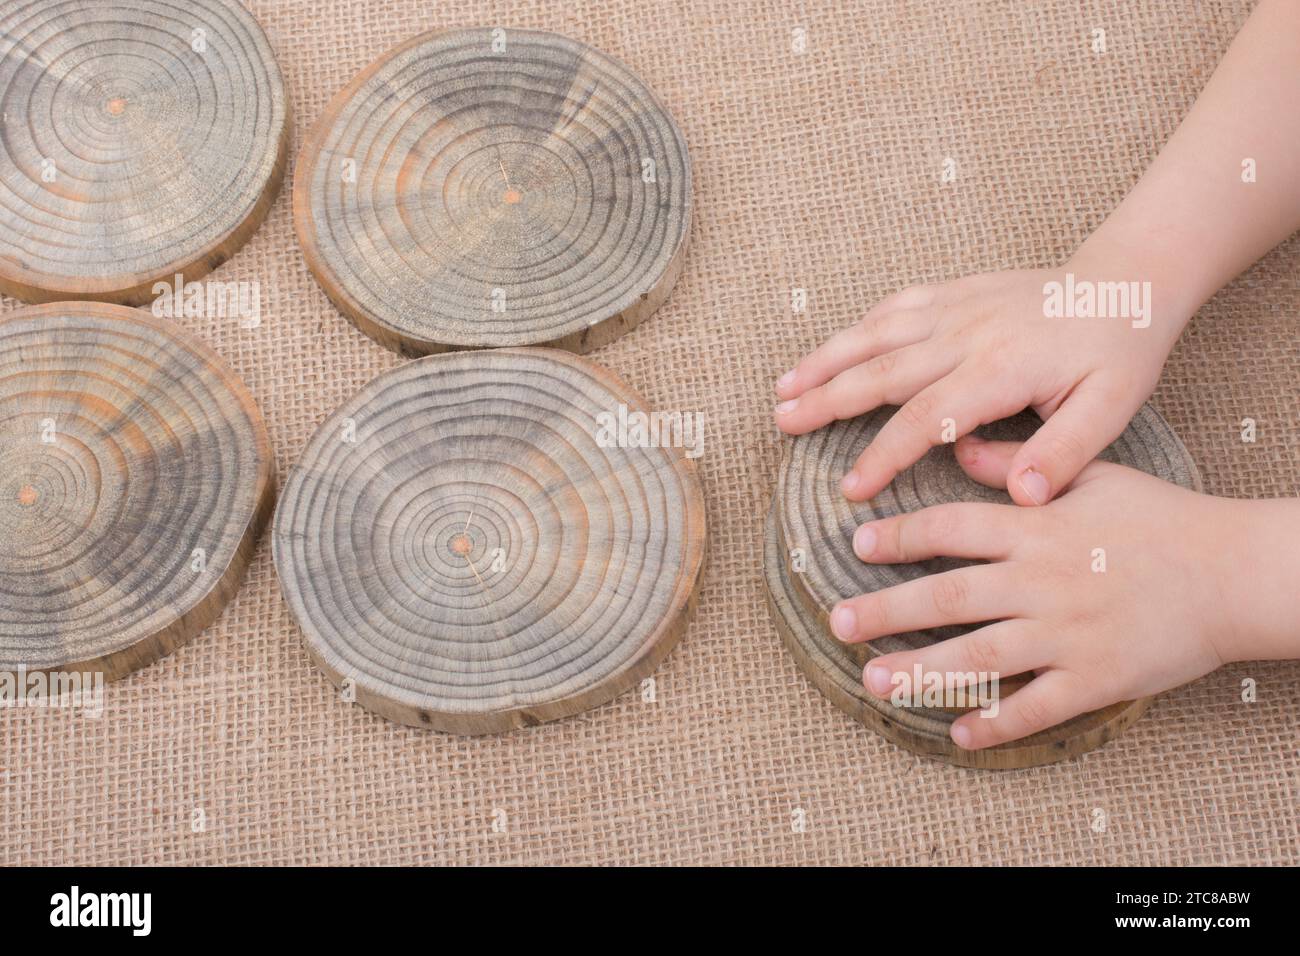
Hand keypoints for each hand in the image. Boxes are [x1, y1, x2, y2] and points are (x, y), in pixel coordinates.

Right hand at [774, 263, 1185, 505]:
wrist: (1129, 281)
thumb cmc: (1119, 352)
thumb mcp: (1110, 409)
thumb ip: (1062, 454)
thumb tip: (1019, 498)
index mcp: (999, 369)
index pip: (926, 418)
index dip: (883, 454)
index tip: (851, 488)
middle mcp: (965, 333)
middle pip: (880, 371)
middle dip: (826, 400)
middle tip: (782, 424)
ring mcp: (955, 307)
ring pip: (874, 334)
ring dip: (824, 360)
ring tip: (781, 387)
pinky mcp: (953, 292)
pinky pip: (892, 308)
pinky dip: (855, 329)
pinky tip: (829, 350)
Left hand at [826, 435, 1268, 749]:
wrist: (1233, 571)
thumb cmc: (1161, 519)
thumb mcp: (1091, 476)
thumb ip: (1017, 466)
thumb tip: (958, 445)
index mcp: (1035, 528)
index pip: (948, 529)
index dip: (897, 537)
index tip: (856, 545)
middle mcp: (1039, 581)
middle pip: (945, 597)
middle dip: (885, 610)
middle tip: (837, 622)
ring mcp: (1065, 633)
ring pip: (977, 656)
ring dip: (919, 672)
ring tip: (871, 682)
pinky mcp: (1094, 678)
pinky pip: (1034, 708)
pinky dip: (994, 723)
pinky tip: (956, 735)